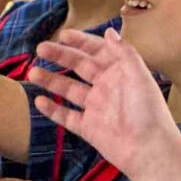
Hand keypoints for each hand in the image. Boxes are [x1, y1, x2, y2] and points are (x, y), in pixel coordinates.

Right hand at [28, 27, 173, 177]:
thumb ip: (124, 53)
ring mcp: (95, 108)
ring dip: (50, 80)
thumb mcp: (139, 76)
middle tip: (41, 48)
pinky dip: (52, 109)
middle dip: (60, 56)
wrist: (148, 150)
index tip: (62, 35)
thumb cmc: (148, 111)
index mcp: (119, 73)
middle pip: (78, 67)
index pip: (97, 52)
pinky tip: (39, 100)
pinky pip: (66, 116)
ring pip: (68, 90)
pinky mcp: (88, 128)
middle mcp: (106, 87)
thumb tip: (109, 31)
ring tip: (32, 72)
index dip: (80, 42)